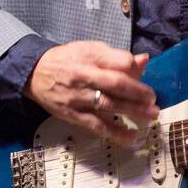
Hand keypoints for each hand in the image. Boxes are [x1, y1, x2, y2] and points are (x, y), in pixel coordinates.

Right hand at [27, 41, 158, 146]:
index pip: (117, 60)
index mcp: (90, 56)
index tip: (144, 72)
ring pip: (109, 105)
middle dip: (138, 92)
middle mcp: (85, 76)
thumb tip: (144, 60)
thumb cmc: (68, 60)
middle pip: (115, 84)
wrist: (35, 73)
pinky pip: (97, 125)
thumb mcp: (90, 49)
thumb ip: (117, 57)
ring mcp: (79, 97)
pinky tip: (131, 138)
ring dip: (133, 111)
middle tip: (153, 98)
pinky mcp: (74, 115)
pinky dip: (115, 133)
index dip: (133, 67)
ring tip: (151, 115)